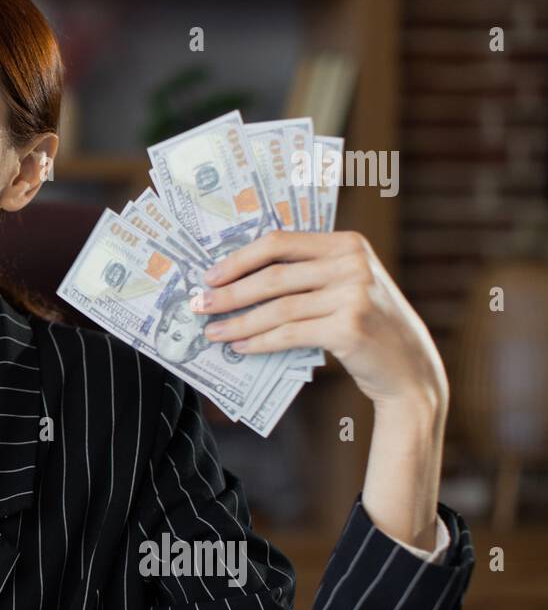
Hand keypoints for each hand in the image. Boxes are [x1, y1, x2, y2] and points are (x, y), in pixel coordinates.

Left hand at [188, 230, 448, 413]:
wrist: (409, 368)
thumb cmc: (367, 324)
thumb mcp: (345, 285)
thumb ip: (306, 272)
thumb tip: (238, 277)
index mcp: (347, 242)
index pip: (279, 242)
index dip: (239, 259)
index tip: (209, 275)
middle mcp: (352, 264)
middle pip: (273, 276)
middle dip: (229, 292)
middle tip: (200, 305)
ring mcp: (354, 295)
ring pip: (277, 307)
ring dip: (238, 322)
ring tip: (213, 331)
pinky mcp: (349, 329)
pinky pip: (289, 334)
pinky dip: (259, 341)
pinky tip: (240, 347)